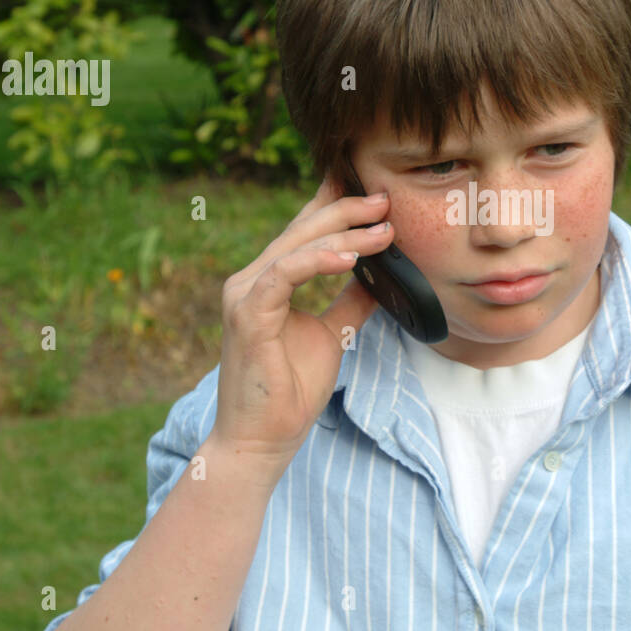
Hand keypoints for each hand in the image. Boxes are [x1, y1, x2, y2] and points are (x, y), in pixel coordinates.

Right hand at [210, 175, 393, 474]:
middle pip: (302, 229)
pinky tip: (350, 258)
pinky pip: (284, 274)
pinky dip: (318, 261)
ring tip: (383, 229)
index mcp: (267, 280)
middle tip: (386, 200)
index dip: (335, 204)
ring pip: (296, 246)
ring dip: (343, 235)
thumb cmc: (291, 389)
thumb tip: (381, 275)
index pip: (302, 230)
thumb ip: (350, 300)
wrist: (263, 438)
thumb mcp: (333, 333)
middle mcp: (251, 280)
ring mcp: (245, 295)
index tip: (376, 192)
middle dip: (347, 210)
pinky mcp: (248, 315)